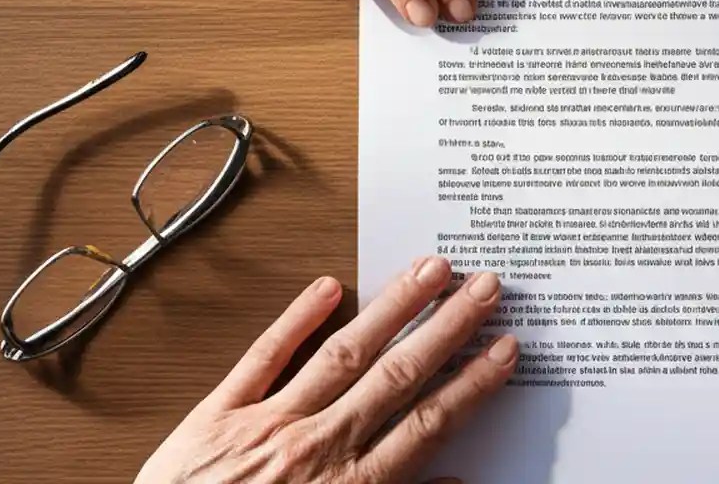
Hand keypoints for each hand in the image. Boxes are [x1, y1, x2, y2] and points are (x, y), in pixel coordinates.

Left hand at [136, 258, 515, 482]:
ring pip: (344, 354)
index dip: (471, 383)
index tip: (502, 349)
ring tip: (426, 269)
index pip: (428, 424)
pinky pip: (262, 359)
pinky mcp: (216, 416)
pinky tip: (328, 287)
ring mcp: (267, 426)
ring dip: (391, 309)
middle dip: (447, 328)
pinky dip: (295, 321)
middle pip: (397, 376)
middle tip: (482, 286)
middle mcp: (317, 448)